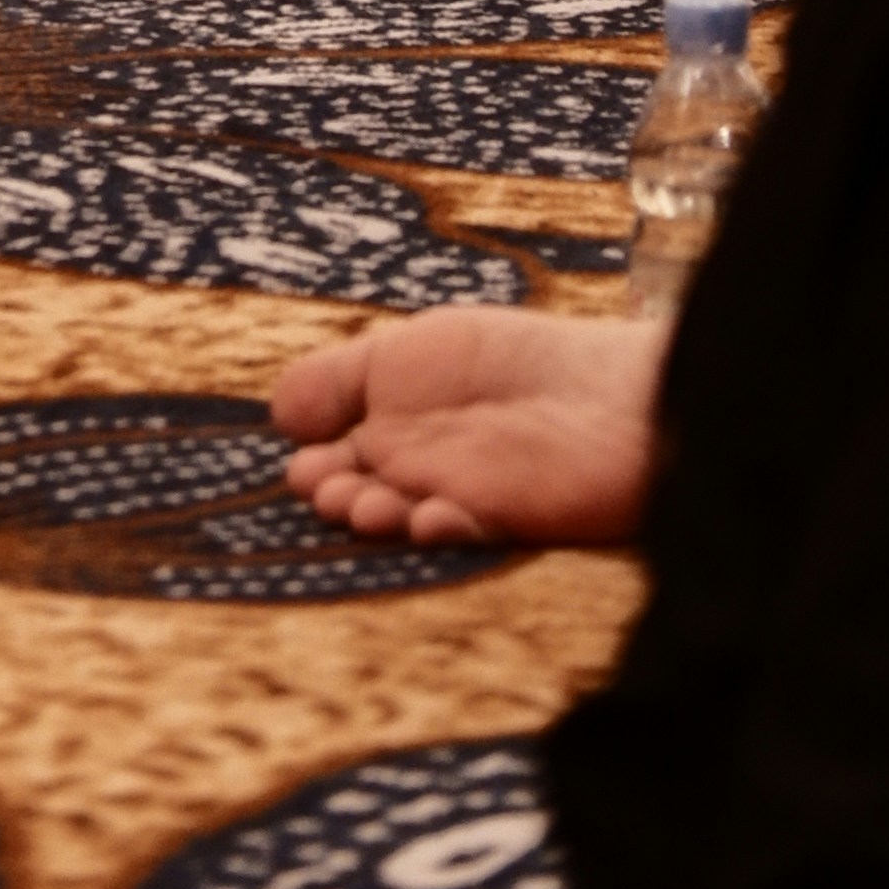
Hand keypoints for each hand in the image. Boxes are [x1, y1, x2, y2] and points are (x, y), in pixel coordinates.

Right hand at [268, 308, 663, 548]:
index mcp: (387, 431)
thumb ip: (342, 378)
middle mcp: (414, 472)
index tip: (301, 464)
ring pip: (399, 520)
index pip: (331, 460)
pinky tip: (432, 515)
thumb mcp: (409, 351)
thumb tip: (276, 415)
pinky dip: (440, 531)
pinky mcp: (502, 528)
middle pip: (358, 493)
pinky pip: (459, 537)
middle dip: (338, 497)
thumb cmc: (510, 361)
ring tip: (368, 505)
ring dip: (379, 516)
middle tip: (328, 488)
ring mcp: (456, 501)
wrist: (612, 389)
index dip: (312, 465)